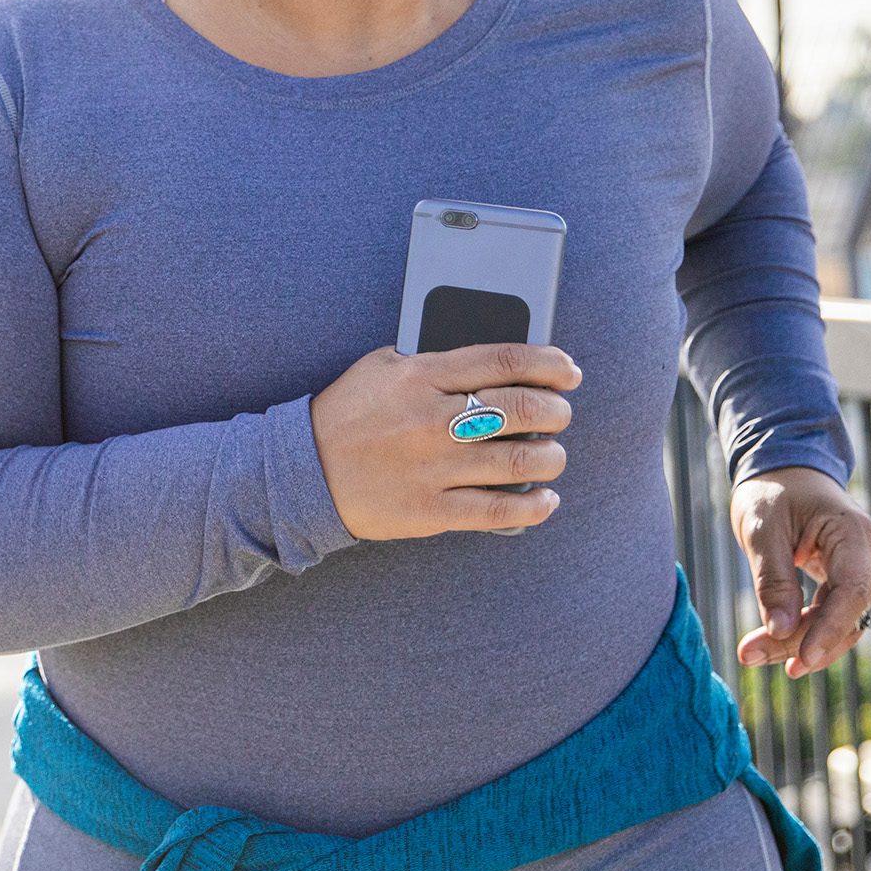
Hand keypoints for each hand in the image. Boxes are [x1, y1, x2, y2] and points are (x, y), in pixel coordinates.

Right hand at [309, 343, 581, 540]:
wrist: (302, 472)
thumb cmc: (348, 413)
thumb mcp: (382, 367)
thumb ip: (434, 358)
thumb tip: (498, 362)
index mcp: (420, 376)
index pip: (503, 361)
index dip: (549, 363)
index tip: (568, 371)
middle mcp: (431, 420)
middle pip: (523, 409)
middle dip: (557, 410)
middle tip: (560, 414)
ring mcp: (433, 468)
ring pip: (521, 462)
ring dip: (552, 457)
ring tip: (552, 454)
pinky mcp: (430, 510)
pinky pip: (499, 511)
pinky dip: (534, 506)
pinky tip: (545, 498)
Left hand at [731, 468, 870, 677]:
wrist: (785, 474)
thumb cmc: (773, 493)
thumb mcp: (762, 530)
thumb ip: (772, 579)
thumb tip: (779, 631)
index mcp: (855, 533)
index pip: (851, 592)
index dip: (828, 630)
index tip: (802, 660)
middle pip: (843, 615)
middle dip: (798, 641)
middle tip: (748, 655)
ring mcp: (864, 572)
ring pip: (838, 624)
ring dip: (797, 643)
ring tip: (750, 654)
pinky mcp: (850, 583)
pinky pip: (832, 617)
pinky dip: (802, 632)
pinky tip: (770, 646)